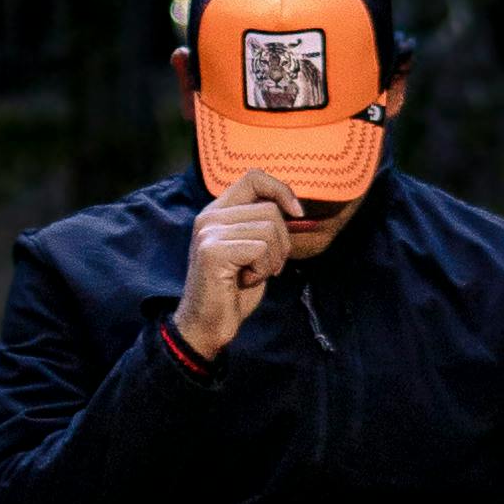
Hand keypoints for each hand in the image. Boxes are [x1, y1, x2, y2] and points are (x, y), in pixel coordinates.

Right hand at [176, 175, 305, 358]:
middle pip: (270, 209)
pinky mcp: (213, 252)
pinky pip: (261, 249)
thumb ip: (262, 225)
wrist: (206, 326)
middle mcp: (209, 217)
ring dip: (273, 259)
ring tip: (254, 274)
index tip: (297, 214)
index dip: (281, 190)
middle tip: (267, 266)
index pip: (254, 177)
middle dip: (282, 242)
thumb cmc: (233, 291)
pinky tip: (246, 281)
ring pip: (269, 229)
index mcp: (217, 212)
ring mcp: (209, 233)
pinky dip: (263, 269)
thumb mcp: (251, 250)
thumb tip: (295, 208)